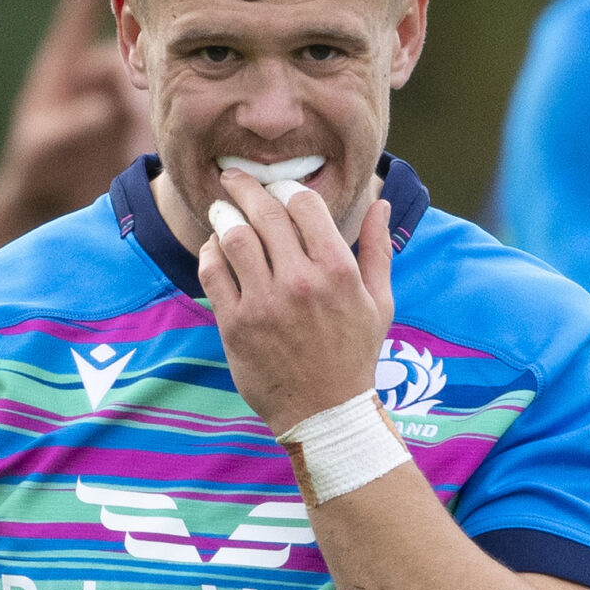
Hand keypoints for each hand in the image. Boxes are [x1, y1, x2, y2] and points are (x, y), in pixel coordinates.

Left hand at [0, 0, 150, 219]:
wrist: (47, 205)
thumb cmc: (32, 172)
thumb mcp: (40, 150)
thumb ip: (68, 127)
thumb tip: (103, 108)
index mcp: (59, 70)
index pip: (76, 23)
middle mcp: (90, 77)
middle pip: (122, 52)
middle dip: (136, 62)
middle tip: (143, 88)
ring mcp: (113, 99)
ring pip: (142, 84)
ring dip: (147, 102)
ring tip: (145, 127)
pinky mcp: (132, 124)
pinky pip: (151, 115)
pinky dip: (154, 128)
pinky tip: (148, 147)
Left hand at [199, 170, 393, 436]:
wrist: (326, 412)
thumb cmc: (355, 354)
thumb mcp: (380, 302)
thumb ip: (378, 249)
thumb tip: (380, 203)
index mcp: (338, 270)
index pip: (303, 203)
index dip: (285, 187)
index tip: (274, 186)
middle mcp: (301, 281)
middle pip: (264, 212)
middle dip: (244, 186)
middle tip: (233, 178)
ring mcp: (265, 303)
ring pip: (234, 237)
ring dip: (224, 215)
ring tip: (222, 210)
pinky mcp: (237, 324)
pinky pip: (213, 272)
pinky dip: (210, 252)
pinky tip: (214, 248)